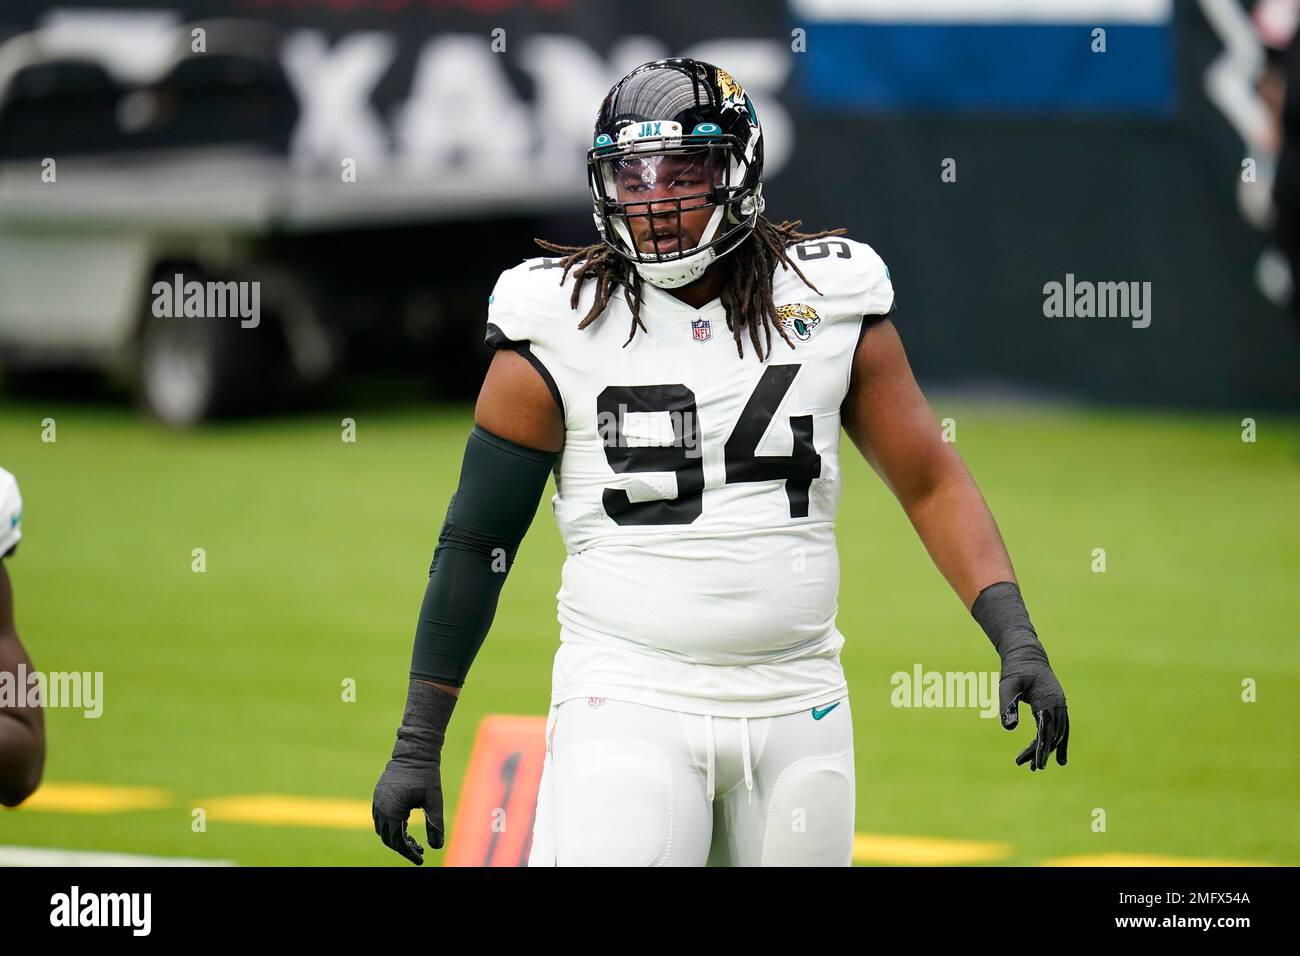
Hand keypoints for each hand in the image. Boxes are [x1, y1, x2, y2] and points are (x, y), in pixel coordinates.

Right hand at [372, 680, 456, 863]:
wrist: (415, 751)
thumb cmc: (426, 775)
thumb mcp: (434, 801)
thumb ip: (435, 824)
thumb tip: (436, 846)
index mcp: (393, 811)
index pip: (397, 842)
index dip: (409, 853)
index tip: (421, 859)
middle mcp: (381, 807)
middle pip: (387, 838)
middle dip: (402, 847)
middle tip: (418, 851)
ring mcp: (377, 800)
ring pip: (382, 828)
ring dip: (395, 837)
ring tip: (412, 841)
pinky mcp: (378, 794)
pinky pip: (380, 817)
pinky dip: (390, 826)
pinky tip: (404, 826)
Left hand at [998, 647, 1068, 770]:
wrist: (1026, 655)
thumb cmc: (1014, 669)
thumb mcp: (1007, 685)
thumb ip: (1007, 705)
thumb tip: (1008, 729)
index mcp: (1048, 699)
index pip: (1046, 730)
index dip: (1041, 748)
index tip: (1036, 764)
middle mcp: (1058, 704)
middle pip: (1052, 735)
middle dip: (1041, 752)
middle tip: (1029, 768)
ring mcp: (1060, 705)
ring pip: (1057, 734)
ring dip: (1047, 750)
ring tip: (1035, 767)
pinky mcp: (1058, 706)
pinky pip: (1061, 728)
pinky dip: (1059, 743)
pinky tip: (1059, 758)